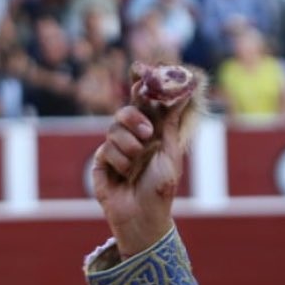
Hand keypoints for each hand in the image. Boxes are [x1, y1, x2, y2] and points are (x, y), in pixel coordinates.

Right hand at [91, 75, 193, 257]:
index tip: (140, 67)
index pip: (147, 101)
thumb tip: (183, 92)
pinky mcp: (101, 161)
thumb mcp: (171, 153)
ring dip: (129, 146)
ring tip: (137, 163)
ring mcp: (116, 147)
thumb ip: (171, 123)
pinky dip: (119, 162)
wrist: (143, 216)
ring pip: (114, 128)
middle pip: (127, 109)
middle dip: (134, 118)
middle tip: (147, 134)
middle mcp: (134, 136)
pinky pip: (106, 149)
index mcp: (154, 131)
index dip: (142, 83)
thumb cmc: (162, 188)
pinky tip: (124, 176)